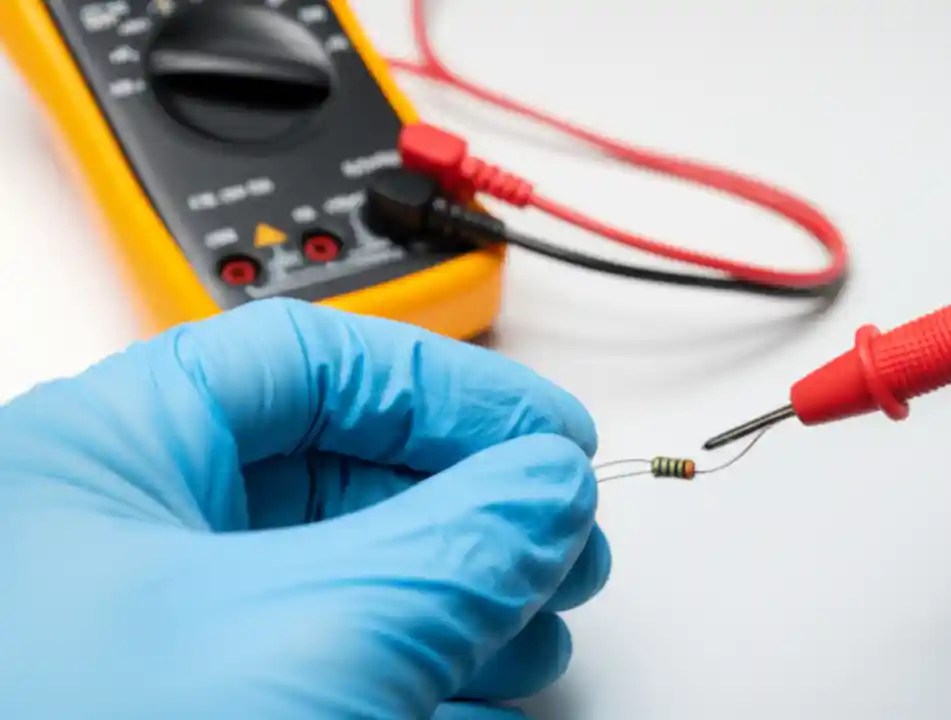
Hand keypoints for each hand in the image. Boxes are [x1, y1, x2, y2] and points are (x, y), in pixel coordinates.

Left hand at [0, 299, 610, 718]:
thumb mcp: (313, 638)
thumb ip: (455, 546)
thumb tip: (549, 487)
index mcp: (107, 457)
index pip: (310, 365)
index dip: (451, 390)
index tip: (550, 438)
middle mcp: (121, 534)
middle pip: (337, 470)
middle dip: (469, 507)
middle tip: (558, 538)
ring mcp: (155, 636)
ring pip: (340, 574)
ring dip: (457, 596)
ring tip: (538, 629)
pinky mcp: (192, 708)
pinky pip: (323, 662)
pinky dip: (413, 672)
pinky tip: (482, 701)